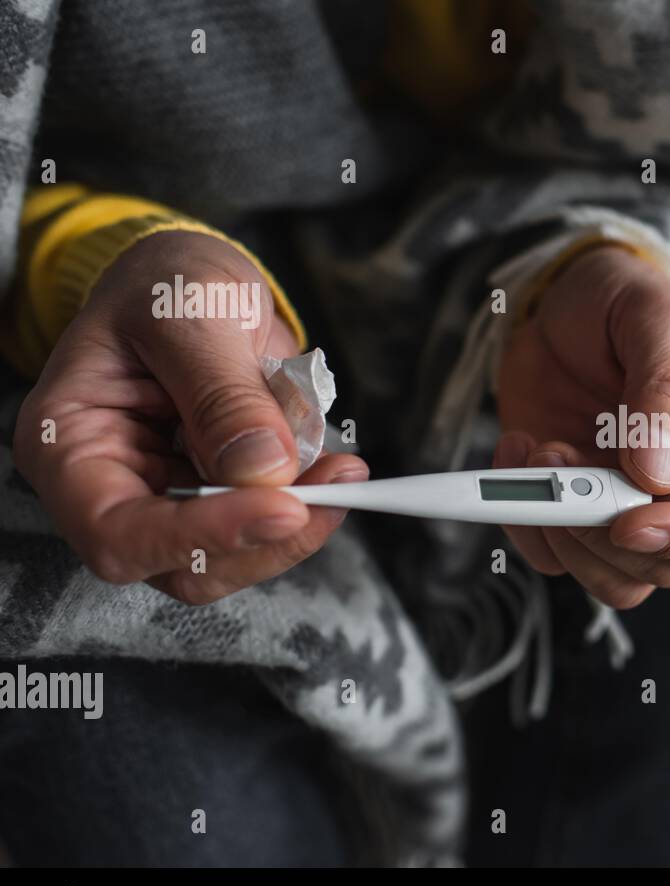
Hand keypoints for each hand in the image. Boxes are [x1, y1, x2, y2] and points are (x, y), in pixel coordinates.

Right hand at [13, 230, 367, 603]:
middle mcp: (112, 489)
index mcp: (67, 445)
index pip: (117, 533)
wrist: (194, 278)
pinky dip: (312, 504)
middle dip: (266, 537)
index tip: (284, 507)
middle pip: (185, 564)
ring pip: (237, 557)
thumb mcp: (189, 314)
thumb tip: (262, 469)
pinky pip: (269, 526)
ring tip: (343, 466)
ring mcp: (171, 501)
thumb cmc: (166, 283)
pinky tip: (337, 465)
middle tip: (336, 484)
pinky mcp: (223, 499)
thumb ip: (222, 392)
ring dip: (301, 521)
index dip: (200, 535)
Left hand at [495, 244, 669, 608]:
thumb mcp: (657, 318)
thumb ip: (665, 390)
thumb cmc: (627, 300)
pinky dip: (523, 519)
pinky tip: (516, 448)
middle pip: (668, 566)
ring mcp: (631, 510)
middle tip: (559, 457)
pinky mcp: (575, 513)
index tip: (632, 519)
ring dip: (562, 532)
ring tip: (539, 451)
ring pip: (614, 579)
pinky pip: (553, 557)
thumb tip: (657, 477)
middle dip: (603, 528)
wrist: (562, 301)